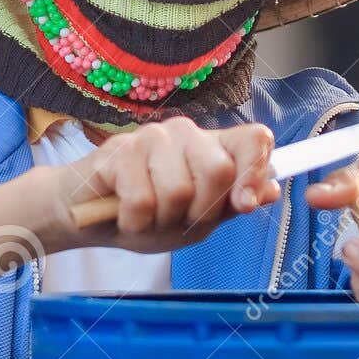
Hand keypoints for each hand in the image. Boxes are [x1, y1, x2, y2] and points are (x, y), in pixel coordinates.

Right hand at [51, 116, 279, 252]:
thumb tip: (272, 191)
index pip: (254, 139)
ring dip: (161, 221)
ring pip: (179, 190)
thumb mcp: (195, 222)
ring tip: (145, 217)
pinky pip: (142, 200)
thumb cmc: (145, 217)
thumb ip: (230, 206)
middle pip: (219, 170)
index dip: (256, 170)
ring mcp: (153, 138)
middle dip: (199, 211)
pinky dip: (133, 223)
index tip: (243, 205)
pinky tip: (123, 215)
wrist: (86, 218)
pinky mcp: (120, 150)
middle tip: (174, 220)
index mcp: (214, 149)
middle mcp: (188, 134)